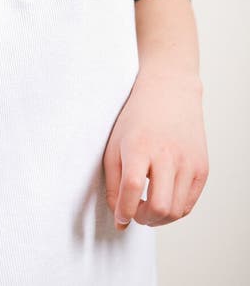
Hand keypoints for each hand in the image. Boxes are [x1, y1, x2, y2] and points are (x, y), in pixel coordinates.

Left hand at [103, 70, 208, 228]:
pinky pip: (189, 204)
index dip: (124, 210)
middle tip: (136, 212)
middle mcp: (166, 154)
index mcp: (139, 146)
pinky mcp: (202, 168)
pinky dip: (174, 210)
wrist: (169, 94)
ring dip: (159, 219)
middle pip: (159, 207)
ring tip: (148, 207)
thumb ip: (113, 183)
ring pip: (175, 212)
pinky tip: (163, 198)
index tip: (120, 218)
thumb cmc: (136, 120)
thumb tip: (120, 220)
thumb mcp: (114, 145)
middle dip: (143, 219)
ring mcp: (188, 162)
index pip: (132, 187)